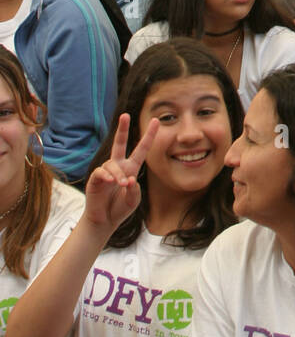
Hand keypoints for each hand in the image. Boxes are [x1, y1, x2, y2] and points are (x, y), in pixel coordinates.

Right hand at [84, 113, 158, 231]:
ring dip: (119, 174)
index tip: (157, 121)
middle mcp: (118, 166)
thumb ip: (134, 190)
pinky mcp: (96, 178)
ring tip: (122, 185)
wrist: (104, 221)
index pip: (141, 149)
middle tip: (125, 115)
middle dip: (122, 129)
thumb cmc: (120, 208)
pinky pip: (101, 172)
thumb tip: (129, 179)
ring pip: (113, 164)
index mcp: (131, 168)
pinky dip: (107, 176)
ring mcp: (106, 171)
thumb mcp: (133, 200)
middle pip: (120, 143)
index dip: (149, 135)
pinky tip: (111, 181)